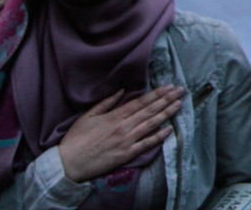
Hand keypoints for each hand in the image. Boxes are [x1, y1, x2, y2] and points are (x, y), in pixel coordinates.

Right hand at [58, 85, 184, 182]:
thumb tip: (122, 90)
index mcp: (114, 116)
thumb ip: (106, 102)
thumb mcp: (88, 115)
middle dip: (167, 99)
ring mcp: (126, 140)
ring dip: (167, 113)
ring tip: (179, 104)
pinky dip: (159, 136)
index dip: (156, 94)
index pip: (141, 102)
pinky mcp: (127, 154)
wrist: (69, 163)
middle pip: (149, 110)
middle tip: (180, 91)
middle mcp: (124, 126)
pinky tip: (169, 130)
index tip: (169, 87)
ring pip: (151, 124)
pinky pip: (146, 144)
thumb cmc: (77, 139)